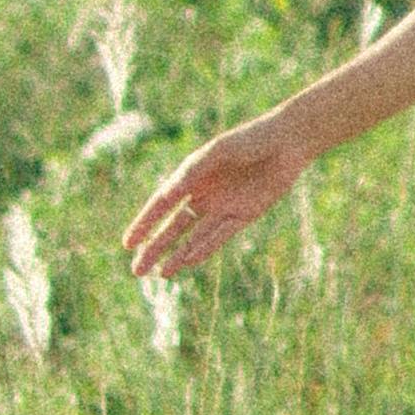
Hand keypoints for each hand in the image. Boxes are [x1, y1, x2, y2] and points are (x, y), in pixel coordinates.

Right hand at [122, 112, 309, 280]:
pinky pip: (219, 236)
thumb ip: (192, 172)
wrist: (288, 142)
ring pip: (193, 237)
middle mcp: (204, 193)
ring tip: (160, 274)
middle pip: (173, 226)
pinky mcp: (244, 215)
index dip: (143, 224)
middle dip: (155, 247)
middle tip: (136, 271)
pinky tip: (187, 262)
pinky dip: (203, 249)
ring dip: (177, 255)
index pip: (161, 204)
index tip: (127, 243)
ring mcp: (223, 206)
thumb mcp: (217, 152)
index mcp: (192, 174)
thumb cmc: (250, 140)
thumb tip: (166, 194)